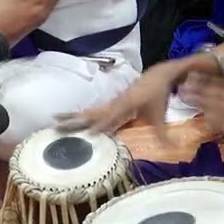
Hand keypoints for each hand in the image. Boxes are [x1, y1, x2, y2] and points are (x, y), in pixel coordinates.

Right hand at [54, 59, 187, 142]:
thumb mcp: (161, 114)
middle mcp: (114, 104)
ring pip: (88, 112)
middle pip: (91, 114)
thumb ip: (163, 132)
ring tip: (53, 122)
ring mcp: (110, 103)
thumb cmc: (158, 94)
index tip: (89, 133)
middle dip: (74, 121)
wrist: (156, 74)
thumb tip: (170, 148)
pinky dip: (79, 115)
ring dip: (71, 117)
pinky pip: (92, 112)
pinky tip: (69, 119)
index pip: (110, 117)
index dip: (101, 124)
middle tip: (55, 126)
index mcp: (125, 105)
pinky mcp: (110, 104)